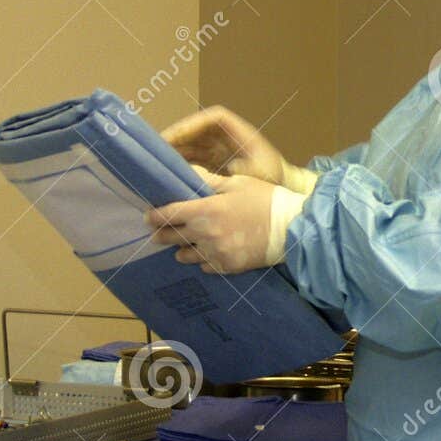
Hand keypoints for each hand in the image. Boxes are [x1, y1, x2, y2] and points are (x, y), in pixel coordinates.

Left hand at [148, 172, 279, 273]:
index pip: (169, 215)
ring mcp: (216, 253)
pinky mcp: (227, 267)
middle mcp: (206, 235)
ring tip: (183, 243)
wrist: (291, 228)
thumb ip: (208, 181)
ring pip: (185, 255)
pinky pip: (204, 266)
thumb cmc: (265, 199)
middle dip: (162, 233)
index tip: (149, 216)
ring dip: (181, 248)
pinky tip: (205, 252)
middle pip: (171, 238)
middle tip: (160, 231)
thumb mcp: (237, 183)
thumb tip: (187, 173)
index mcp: (206, 210)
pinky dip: (201, 259)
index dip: (155, 216)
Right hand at [161, 106, 286, 184]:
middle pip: (198, 130)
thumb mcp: (254, 176)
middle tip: (157, 149)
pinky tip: (168, 172)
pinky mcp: (215, 165)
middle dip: (178, 137)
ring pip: (193, 144)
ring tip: (158, 161)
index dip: (193, 123)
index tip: (177, 135)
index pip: (213, 118)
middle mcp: (228, 139)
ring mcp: (220, 151)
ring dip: (176, 151)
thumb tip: (202, 171)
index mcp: (240, 134)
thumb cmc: (272, 183)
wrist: (281, 201)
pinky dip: (181, 164)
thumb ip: (231, 172)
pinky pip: (194, 160)